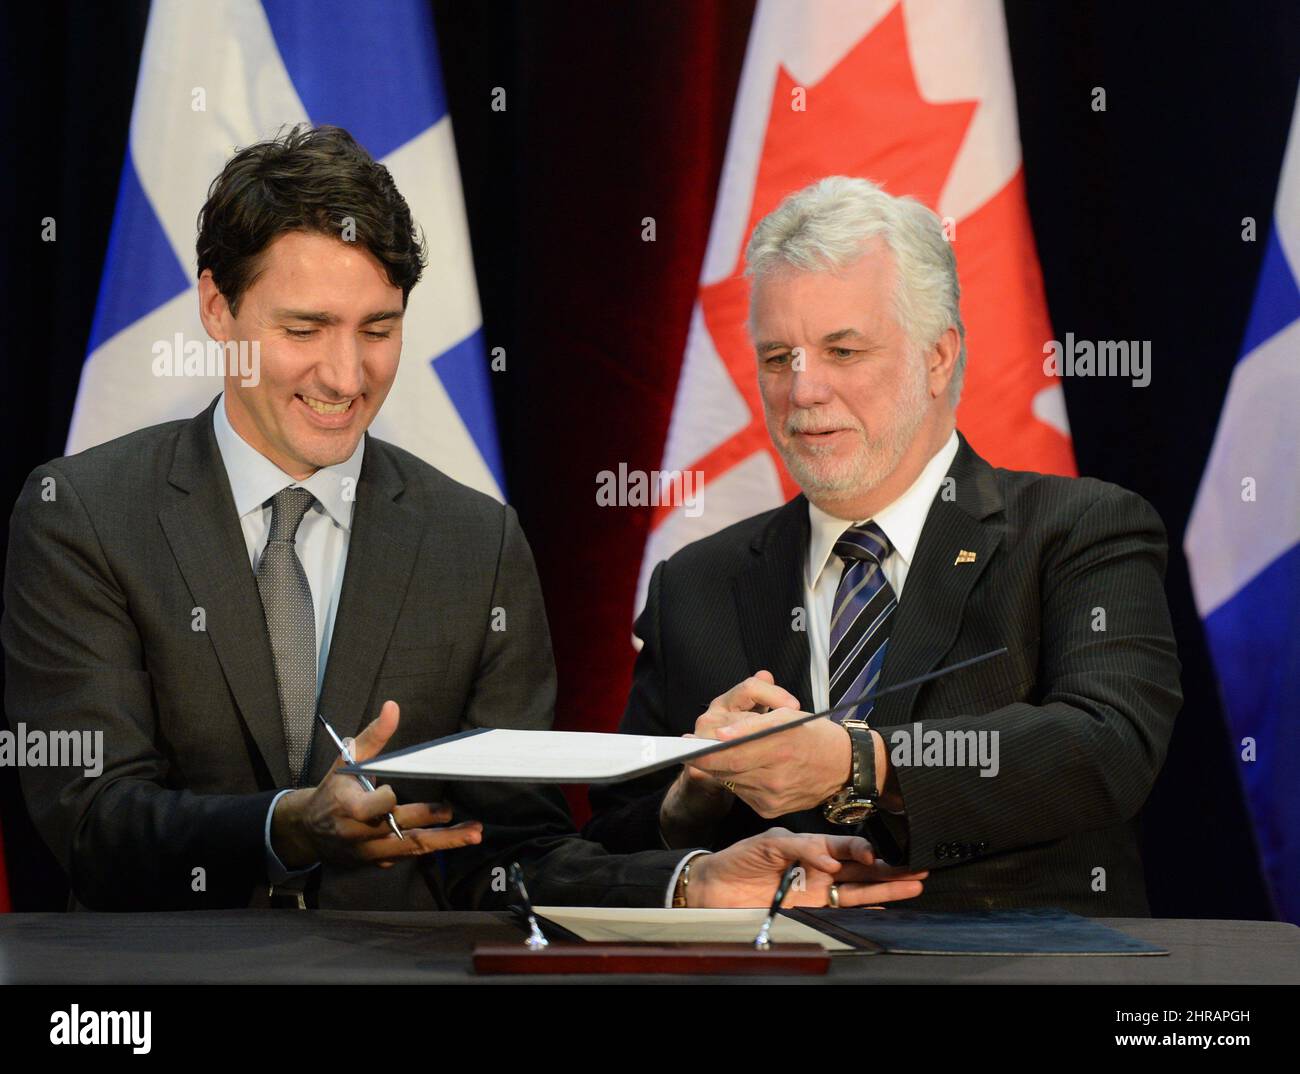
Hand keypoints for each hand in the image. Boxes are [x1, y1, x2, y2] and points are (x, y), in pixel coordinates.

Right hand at [271, 700, 482, 868]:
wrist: (308, 831)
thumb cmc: (333, 791)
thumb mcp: (347, 760)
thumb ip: (374, 735)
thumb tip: (393, 707)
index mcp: (349, 808)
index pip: (375, 807)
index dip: (386, 800)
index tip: (392, 790)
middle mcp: (360, 834)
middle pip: (401, 831)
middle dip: (433, 824)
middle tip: (463, 819)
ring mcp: (369, 852)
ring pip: (411, 849)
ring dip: (445, 843)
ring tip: (474, 835)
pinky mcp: (376, 862)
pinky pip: (405, 857)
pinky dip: (428, 849)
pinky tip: (453, 841)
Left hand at [686, 828, 926, 907]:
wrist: (716, 887)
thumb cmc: (739, 858)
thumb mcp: (768, 843)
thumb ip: (801, 848)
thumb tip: (830, 859)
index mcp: (811, 845)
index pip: (846, 845)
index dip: (863, 849)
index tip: (875, 856)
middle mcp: (819, 867)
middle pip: (861, 867)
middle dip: (890, 867)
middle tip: (918, 866)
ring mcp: (818, 890)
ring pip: (859, 889)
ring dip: (887, 887)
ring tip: (915, 884)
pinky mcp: (811, 910)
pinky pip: (843, 908)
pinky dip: (866, 908)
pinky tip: (887, 907)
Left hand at [689, 705, 852, 818]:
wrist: (846, 769)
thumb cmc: (816, 736)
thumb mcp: (788, 716)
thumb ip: (750, 724)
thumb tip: (719, 735)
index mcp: (779, 748)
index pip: (728, 753)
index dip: (704, 750)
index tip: (686, 743)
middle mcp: (773, 778)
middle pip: (725, 768)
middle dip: (708, 756)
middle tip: (696, 743)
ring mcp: (770, 799)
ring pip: (729, 781)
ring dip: (723, 767)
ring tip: (727, 752)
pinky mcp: (768, 811)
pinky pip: (741, 791)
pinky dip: (738, 779)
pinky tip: (748, 768)